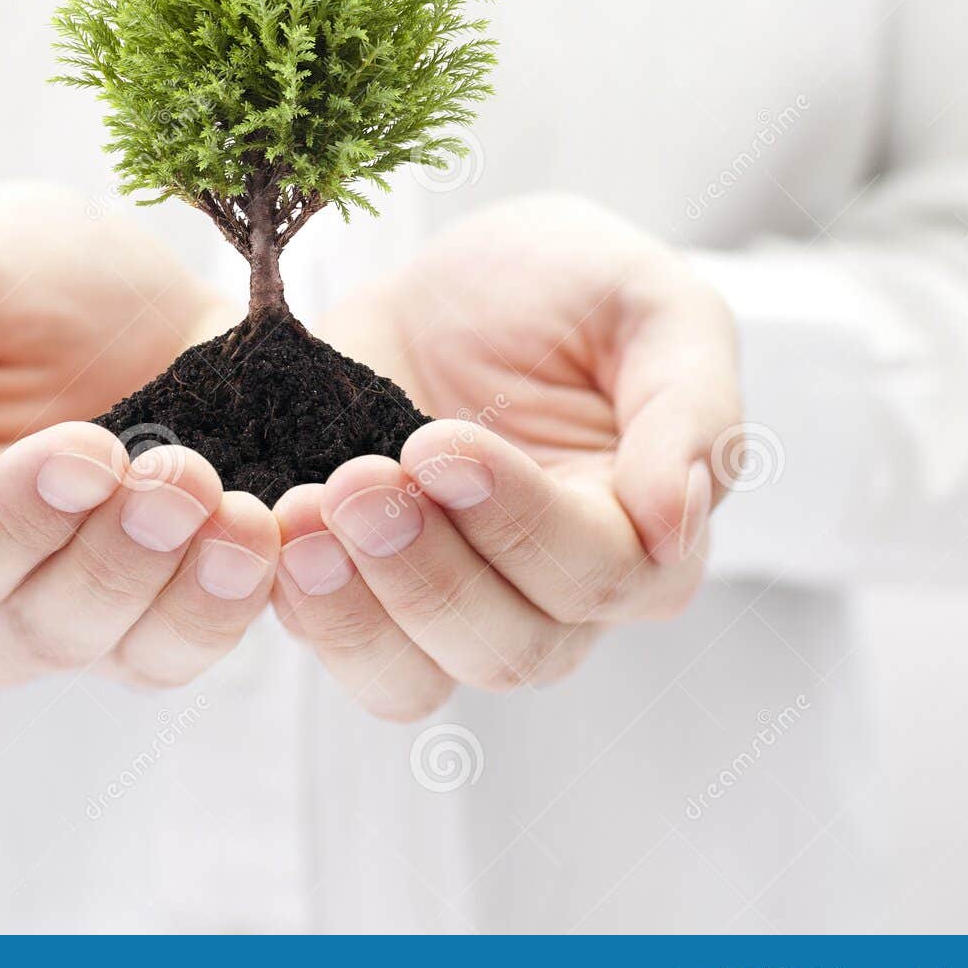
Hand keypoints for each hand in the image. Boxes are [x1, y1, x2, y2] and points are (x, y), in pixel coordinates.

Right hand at [0, 184, 277, 687]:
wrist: (90, 277)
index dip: (16, 518)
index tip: (90, 450)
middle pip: (40, 629)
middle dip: (117, 558)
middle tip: (181, 477)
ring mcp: (89, 603)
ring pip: (128, 654)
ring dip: (190, 599)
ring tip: (244, 522)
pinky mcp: (174, 591)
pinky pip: (201, 638)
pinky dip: (243, 603)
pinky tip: (274, 539)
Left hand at [271, 195, 740, 719]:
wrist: (441, 288)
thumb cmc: (563, 285)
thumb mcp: (649, 303)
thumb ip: (690, 404)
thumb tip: (679, 521)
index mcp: (642, 533)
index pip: (601, 576)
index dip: (520, 522)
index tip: (438, 443)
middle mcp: (553, 597)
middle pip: (509, 649)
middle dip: (426, 572)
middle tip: (357, 481)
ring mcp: (454, 603)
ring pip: (419, 681)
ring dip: (358, 612)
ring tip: (303, 520)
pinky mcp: (367, 593)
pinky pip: (343, 651)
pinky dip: (306, 610)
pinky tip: (277, 536)